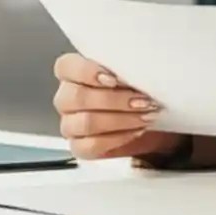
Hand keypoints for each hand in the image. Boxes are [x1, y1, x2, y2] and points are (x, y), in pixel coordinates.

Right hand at [53, 53, 185, 159]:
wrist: (149, 118)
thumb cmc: (137, 90)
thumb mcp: (133, 72)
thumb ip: (126, 67)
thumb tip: (138, 68)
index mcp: (72, 72)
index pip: (66, 67)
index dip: (89, 72)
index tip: (115, 78)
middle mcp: (66, 98)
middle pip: (78, 97)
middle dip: (115, 99)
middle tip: (142, 100)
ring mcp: (69, 124)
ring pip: (86, 122)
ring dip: (121, 119)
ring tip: (145, 115)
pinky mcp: (79, 147)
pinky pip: (92, 145)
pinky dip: (118, 138)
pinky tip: (136, 130)